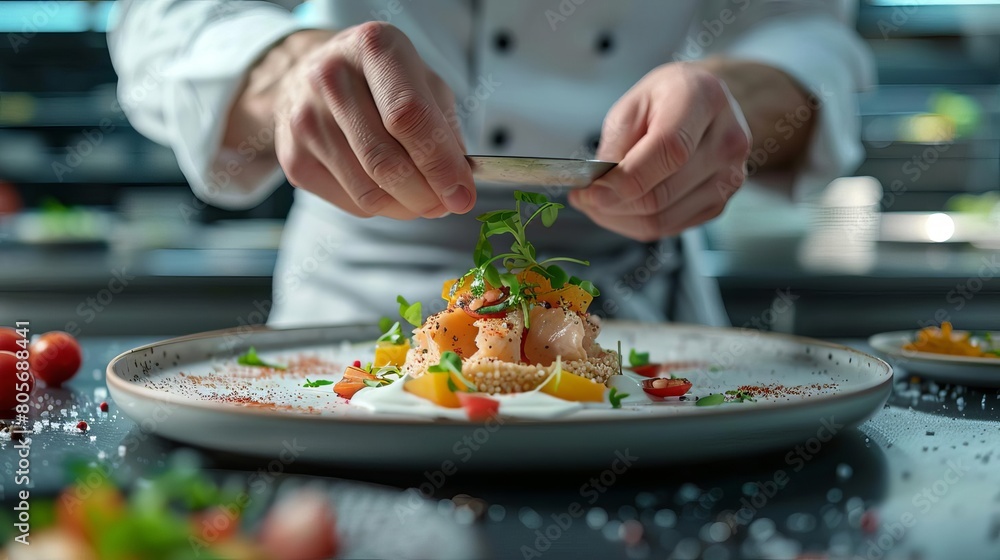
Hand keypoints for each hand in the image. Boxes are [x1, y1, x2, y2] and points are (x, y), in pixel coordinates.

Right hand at [270, 24, 474, 218]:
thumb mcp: (422, 82)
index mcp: (373, 48)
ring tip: (422, 198)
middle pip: (386, 161)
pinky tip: (389, 190)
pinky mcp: (293, 158)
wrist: (309, 75)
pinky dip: (381, 207)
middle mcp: (332, 79)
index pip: (409, 116)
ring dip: (406, 207)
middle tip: (445, 204)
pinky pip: (351, 203)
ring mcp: (306, 120)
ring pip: (369, 192)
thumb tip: (458, 183)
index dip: (440, 163)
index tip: (462, 194)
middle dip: (426, 195)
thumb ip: (444, 129)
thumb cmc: (379, 80)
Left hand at [569, 63, 750, 241]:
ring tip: (596, 203)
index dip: (625, 179)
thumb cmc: (668, 98)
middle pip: (661, 194)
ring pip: (662, 220)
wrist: (705, 103)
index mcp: (704, 100)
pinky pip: (670, 228)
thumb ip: (616, 142)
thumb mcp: (634, 102)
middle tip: (583, 198)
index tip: (590, 190)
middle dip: (611, 204)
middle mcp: (727, 141)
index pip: (668, 152)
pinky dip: (636, 225)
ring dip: (619, 219)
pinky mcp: (719, 203)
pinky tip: (620, 209)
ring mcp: (729, 177)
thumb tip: (599, 186)